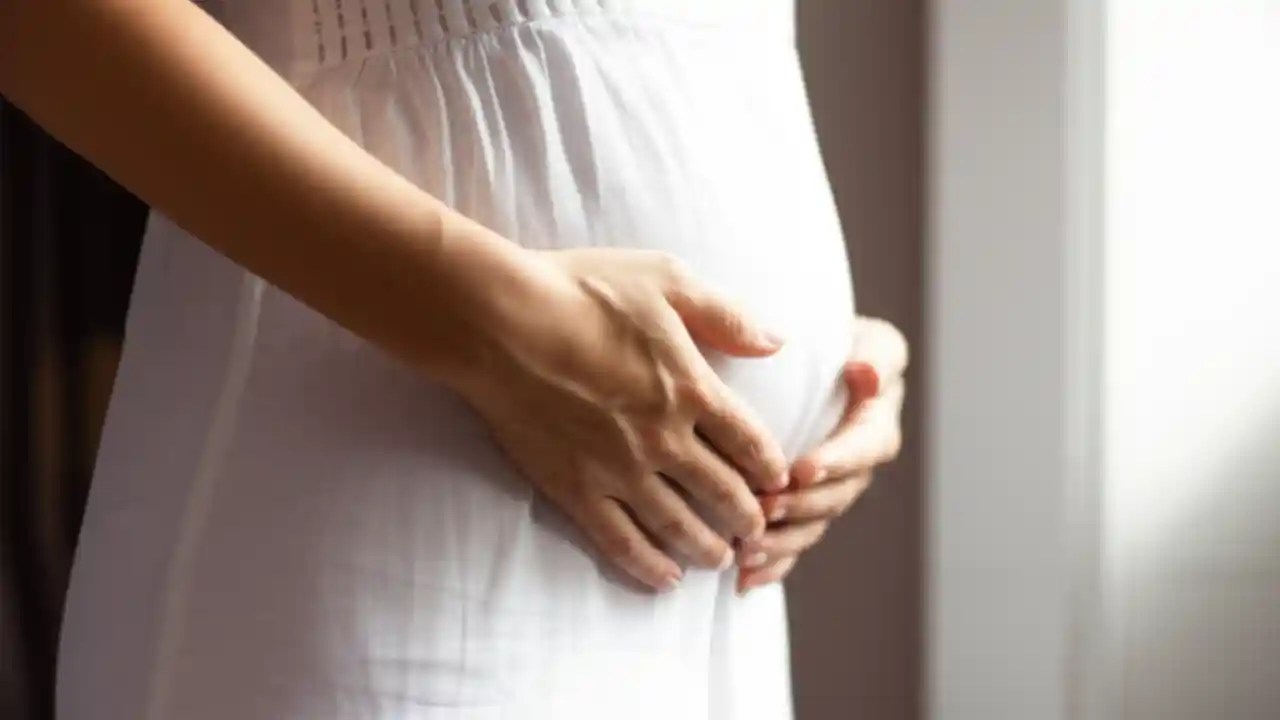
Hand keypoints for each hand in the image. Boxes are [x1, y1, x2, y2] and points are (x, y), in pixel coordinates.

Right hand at [456, 248, 789, 591]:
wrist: (500, 321)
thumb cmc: (581, 290)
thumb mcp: (666, 280)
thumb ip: (724, 315)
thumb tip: (776, 342)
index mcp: (690, 387)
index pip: (749, 442)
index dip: (770, 467)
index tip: (778, 480)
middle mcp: (662, 438)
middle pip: (722, 491)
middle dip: (747, 516)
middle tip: (758, 529)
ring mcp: (617, 468)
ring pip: (678, 524)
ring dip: (707, 547)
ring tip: (721, 559)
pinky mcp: (574, 487)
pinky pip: (619, 540)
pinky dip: (648, 564)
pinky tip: (665, 577)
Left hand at [734, 316, 907, 593]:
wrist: (815, 366)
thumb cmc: (841, 345)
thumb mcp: (872, 341)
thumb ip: (878, 356)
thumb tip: (866, 374)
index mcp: (876, 426)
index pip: (864, 447)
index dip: (835, 461)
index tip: (802, 469)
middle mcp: (856, 466)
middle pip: (835, 496)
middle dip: (800, 507)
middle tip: (763, 509)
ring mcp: (830, 493)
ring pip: (812, 526)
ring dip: (782, 543)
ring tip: (747, 552)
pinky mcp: (804, 511)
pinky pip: (794, 545)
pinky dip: (773, 565)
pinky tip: (744, 582)